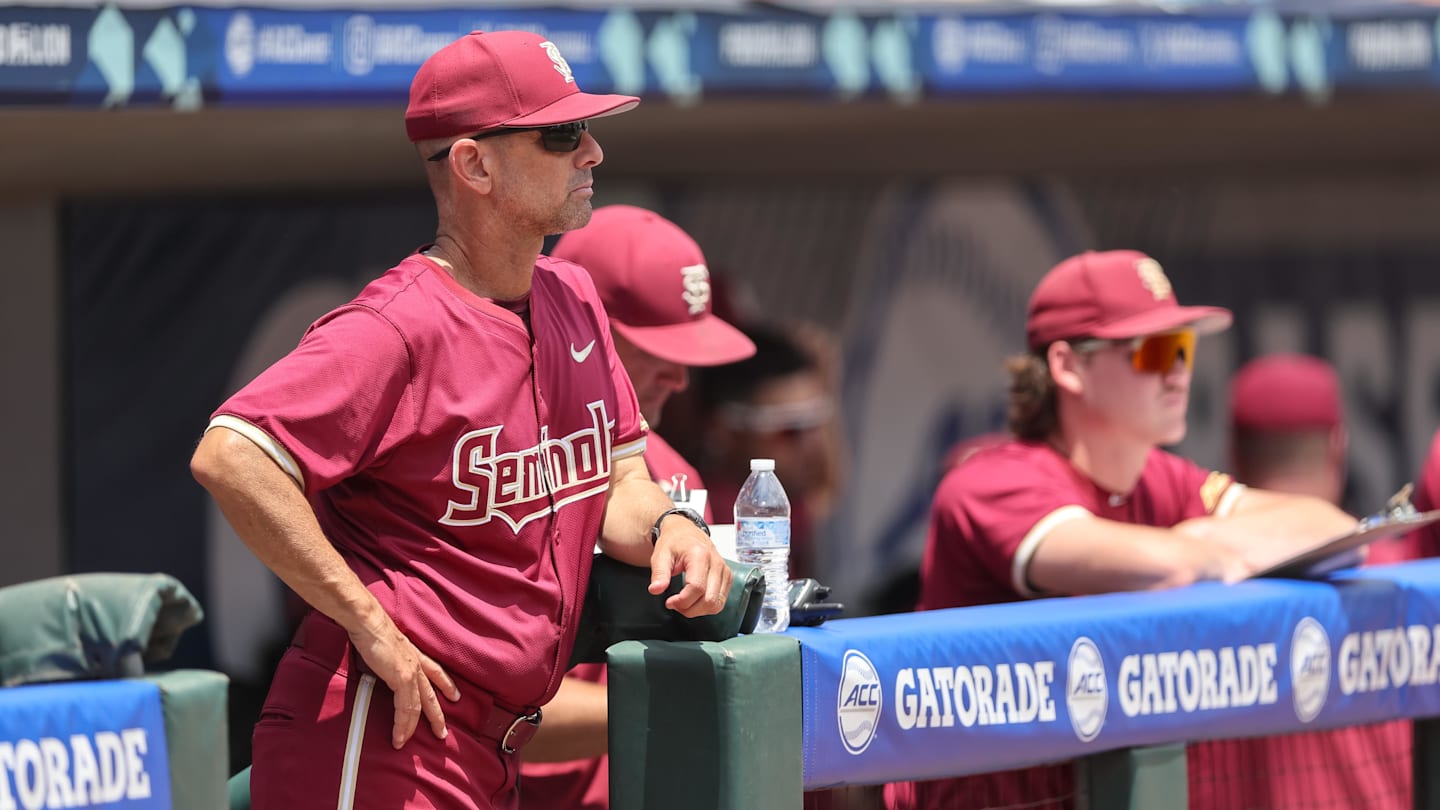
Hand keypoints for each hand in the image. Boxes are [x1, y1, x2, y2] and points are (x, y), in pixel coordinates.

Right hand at [347, 617, 459, 748]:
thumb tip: (382, 664)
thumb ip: (389, 658)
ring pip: (418, 707)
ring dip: (413, 728)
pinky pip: (404, 708)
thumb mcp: (387, 645)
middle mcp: (416, 665)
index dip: (446, 684)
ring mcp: (411, 673)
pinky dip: (402, 725)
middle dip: (437, 716)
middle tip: (442, 733)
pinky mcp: (402, 679)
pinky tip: (399, 737)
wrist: (368, 622)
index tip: (455, 696)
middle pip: (431, 695)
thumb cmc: (372, 630)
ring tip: (408, 743)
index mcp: (414, 655)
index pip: (436, 672)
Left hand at [647, 516, 732, 616]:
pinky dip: (707, 606)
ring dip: (699, 610)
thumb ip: (658, 573)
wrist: (685, 532)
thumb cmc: (673, 542)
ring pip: (717, 604)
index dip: (682, 601)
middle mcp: (716, 562)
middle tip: (676, 605)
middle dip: (690, 609)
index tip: (670, 602)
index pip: (696, 588)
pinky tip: (695, 600)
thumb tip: (656, 589)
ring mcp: (724, 570)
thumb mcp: (660, 555)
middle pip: (709, 600)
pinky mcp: (727, 576)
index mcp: (700, 555)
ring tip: (685, 603)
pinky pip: (721, 601)